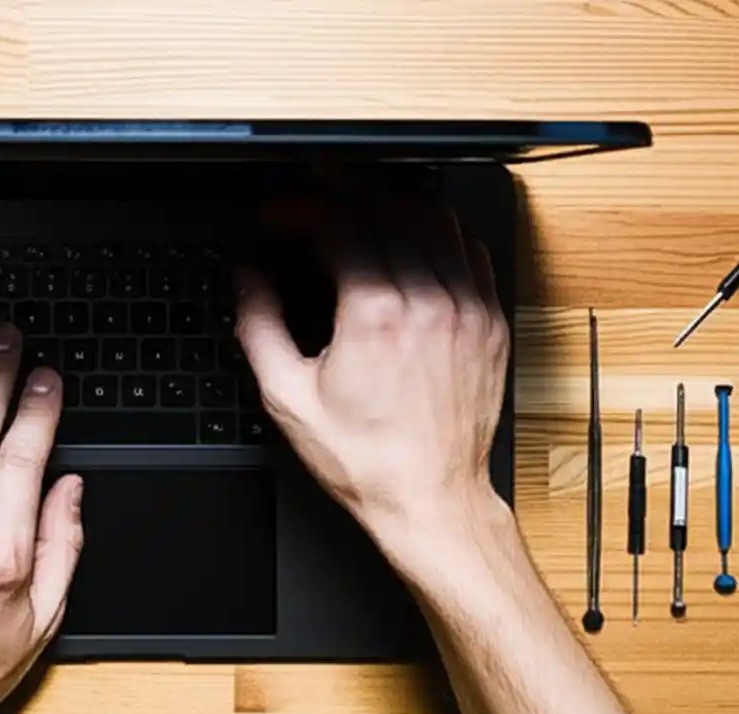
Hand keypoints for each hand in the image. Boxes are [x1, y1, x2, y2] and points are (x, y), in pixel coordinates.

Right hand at [234, 194, 508, 541]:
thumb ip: (259, 326)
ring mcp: (467, 308)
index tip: (276, 216)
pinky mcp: (488, 322)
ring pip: (435, 220)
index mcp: (376, 315)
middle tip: (312, 189)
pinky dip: (437, 233)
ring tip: (359, 203)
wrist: (431, 500)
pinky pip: (470, 252)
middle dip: (343, 189)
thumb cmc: (365, 460)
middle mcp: (428, 300)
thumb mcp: (288, 398)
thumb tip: (249, 280)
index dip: (299, 208)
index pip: (338, 225)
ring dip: (392, 202)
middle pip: (388, 209)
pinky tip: (413, 239)